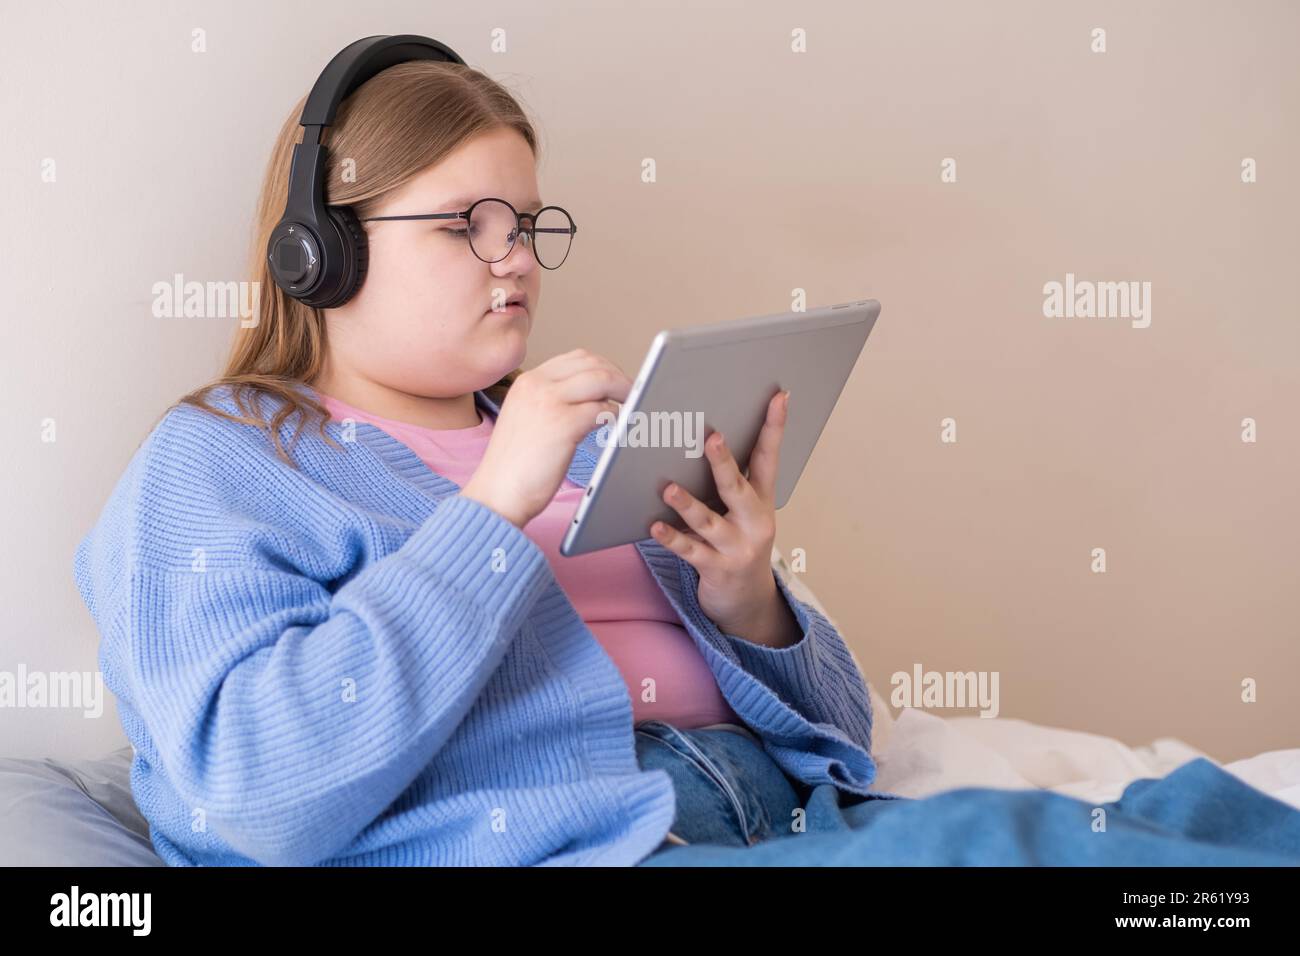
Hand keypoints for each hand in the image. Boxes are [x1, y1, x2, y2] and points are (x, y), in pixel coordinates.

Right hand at [461, 350, 632, 527]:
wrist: (496, 495)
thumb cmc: (515, 468)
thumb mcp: (527, 421)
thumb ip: (551, 403)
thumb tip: (595, 397)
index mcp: (527, 382)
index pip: (575, 358)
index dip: (603, 366)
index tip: (617, 381)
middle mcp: (536, 385)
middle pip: (592, 363)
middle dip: (618, 375)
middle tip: (633, 393)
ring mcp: (548, 402)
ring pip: (601, 379)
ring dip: (624, 391)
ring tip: (634, 406)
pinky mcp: (561, 424)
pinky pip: (602, 410)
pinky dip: (616, 416)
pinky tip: (618, 427)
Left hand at [649, 389, 791, 640]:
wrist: (748, 601)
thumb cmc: (738, 544)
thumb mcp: (744, 511)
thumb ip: (732, 479)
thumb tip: (709, 433)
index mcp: (761, 500)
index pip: (769, 458)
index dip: (774, 427)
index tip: (778, 397)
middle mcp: (753, 521)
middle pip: (737, 487)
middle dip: (724, 462)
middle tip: (712, 437)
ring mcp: (736, 547)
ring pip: (709, 521)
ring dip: (688, 504)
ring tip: (669, 488)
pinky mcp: (716, 569)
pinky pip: (690, 551)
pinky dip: (671, 538)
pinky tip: (654, 525)